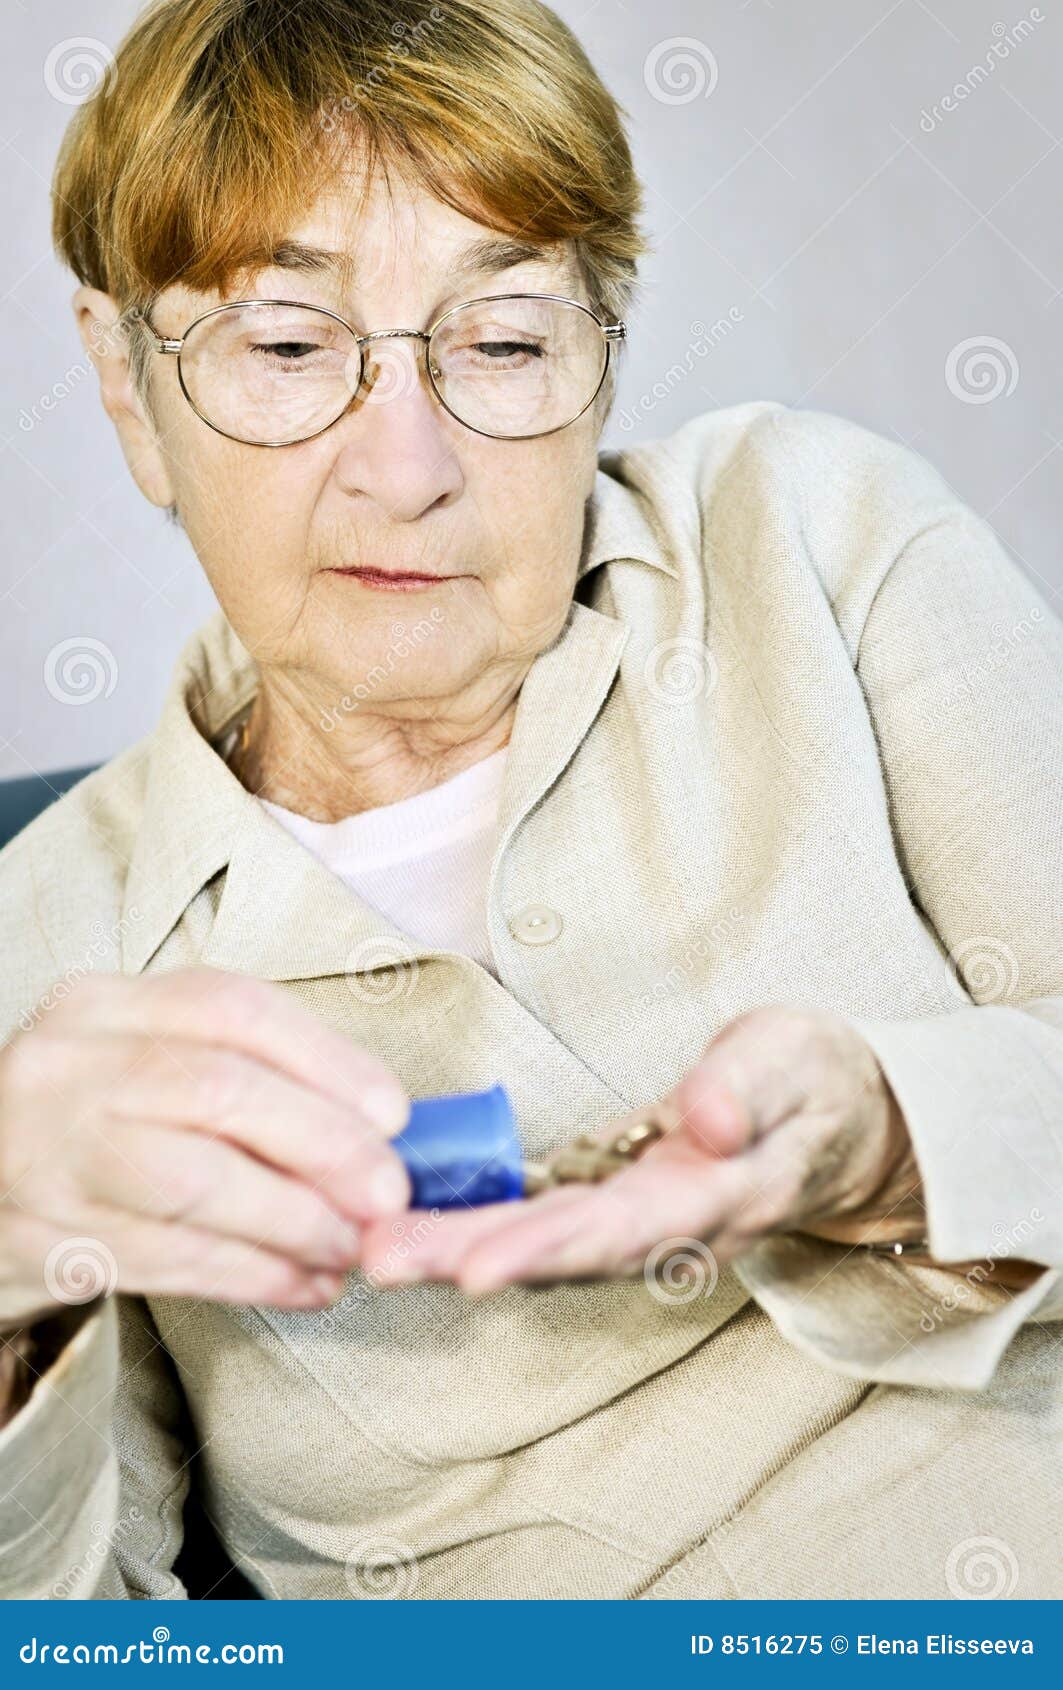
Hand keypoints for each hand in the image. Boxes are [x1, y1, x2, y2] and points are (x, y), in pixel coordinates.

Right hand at [0, 967, 409, 1329]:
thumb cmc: (95, 1121)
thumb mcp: (148, 1066)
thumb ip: (247, 1076)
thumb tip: (379, 1127)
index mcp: (106, 1005)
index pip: (233, 1009)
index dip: (327, 1059)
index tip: (393, 1111)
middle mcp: (68, 1067)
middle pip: (220, 1092)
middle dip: (323, 1145)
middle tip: (388, 1193)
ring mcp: (46, 1154)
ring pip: (196, 1185)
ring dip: (295, 1222)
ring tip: (352, 1248)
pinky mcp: (42, 1240)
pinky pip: (170, 1260)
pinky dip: (253, 1276)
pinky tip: (305, 1285)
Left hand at [359, 1006, 927, 1293]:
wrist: (841, 1123)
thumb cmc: (814, 1081)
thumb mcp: (793, 1061)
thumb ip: (747, 1087)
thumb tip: (701, 1117)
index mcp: (718, 1196)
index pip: (627, 1229)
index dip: (549, 1249)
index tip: (477, 1266)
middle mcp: (671, 1228)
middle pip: (562, 1254)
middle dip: (468, 1259)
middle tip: (377, 1257)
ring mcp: (642, 1227)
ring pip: (542, 1250)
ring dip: (454, 1255)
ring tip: (369, 1248)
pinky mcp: (617, 1208)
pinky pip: (540, 1228)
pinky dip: (474, 1234)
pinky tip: (410, 1226)